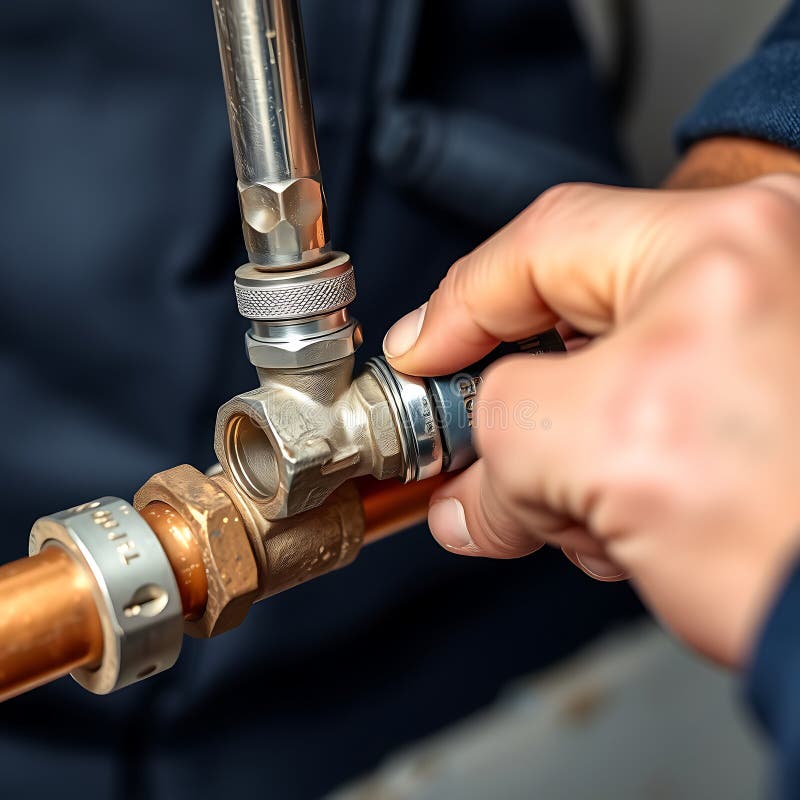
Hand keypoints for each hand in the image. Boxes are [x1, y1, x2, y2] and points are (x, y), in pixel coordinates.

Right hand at [383, 176, 799, 666]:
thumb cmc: (794, 540)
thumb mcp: (597, 461)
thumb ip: (493, 455)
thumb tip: (462, 495)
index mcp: (717, 246)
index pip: (538, 249)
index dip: (455, 311)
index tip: (416, 362)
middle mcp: (759, 262)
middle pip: (572, 318)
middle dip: (518, 407)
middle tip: (468, 456)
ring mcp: (776, 323)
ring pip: (611, 379)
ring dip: (576, 461)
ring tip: (584, 524)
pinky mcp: (778, 384)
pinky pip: (661, 411)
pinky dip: (628, 474)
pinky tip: (634, 530)